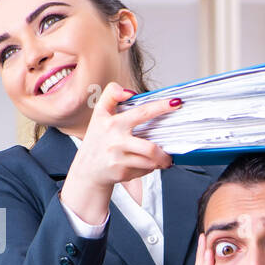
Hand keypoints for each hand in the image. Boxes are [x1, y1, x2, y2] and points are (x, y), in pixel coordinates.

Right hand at [61, 82, 176, 219]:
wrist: (87, 170)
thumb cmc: (98, 140)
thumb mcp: (99, 115)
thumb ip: (110, 96)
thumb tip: (129, 92)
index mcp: (112, 122)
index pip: (141, 112)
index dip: (160, 107)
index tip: (176, 103)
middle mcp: (115, 140)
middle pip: (150, 148)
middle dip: (164, 155)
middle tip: (169, 155)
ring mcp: (118, 158)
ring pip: (150, 162)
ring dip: (159, 162)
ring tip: (159, 161)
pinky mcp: (121, 172)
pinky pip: (144, 170)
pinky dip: (148, 169)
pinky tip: (145, 166)